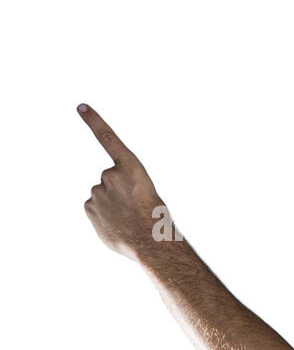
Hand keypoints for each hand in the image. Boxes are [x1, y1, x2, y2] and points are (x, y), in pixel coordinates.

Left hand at [79, 104, 171, 257]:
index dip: (94, 121)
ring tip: (128, 220)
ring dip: (113, 207)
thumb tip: (99, 200)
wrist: (151, 243)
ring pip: (103, 196)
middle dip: (119, 193)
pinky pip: (96, 209)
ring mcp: (98, 191)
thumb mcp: (147, 196)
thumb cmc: (157, 221)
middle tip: (135, 208)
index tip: (81, 107)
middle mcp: (111, 175)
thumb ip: (123, 190)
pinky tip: (118, 227)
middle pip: (110, 180)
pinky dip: (105, 218)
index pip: (109, 139)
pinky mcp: (89, 208)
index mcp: (131, 168)